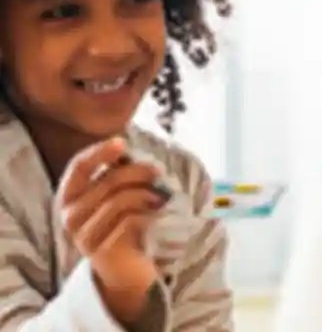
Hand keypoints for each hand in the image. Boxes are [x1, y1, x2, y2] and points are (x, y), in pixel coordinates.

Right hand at [56, 137, 164, 324]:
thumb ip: (117, 174)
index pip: (79, 166)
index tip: (122, 143)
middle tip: (159, 170)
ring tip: (161, 196)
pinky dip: (148, 213)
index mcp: (69, 195)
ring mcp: (83, 234)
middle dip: (139, 172)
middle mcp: (70, 215)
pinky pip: (129, 221)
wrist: (123, 268)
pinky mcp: (101, 250)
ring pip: (120, 200)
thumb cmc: (121, 223)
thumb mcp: (116, 196)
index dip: (100, 152)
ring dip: (147, 193)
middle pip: (108, 181)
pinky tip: (156, 214)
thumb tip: (128, 149)